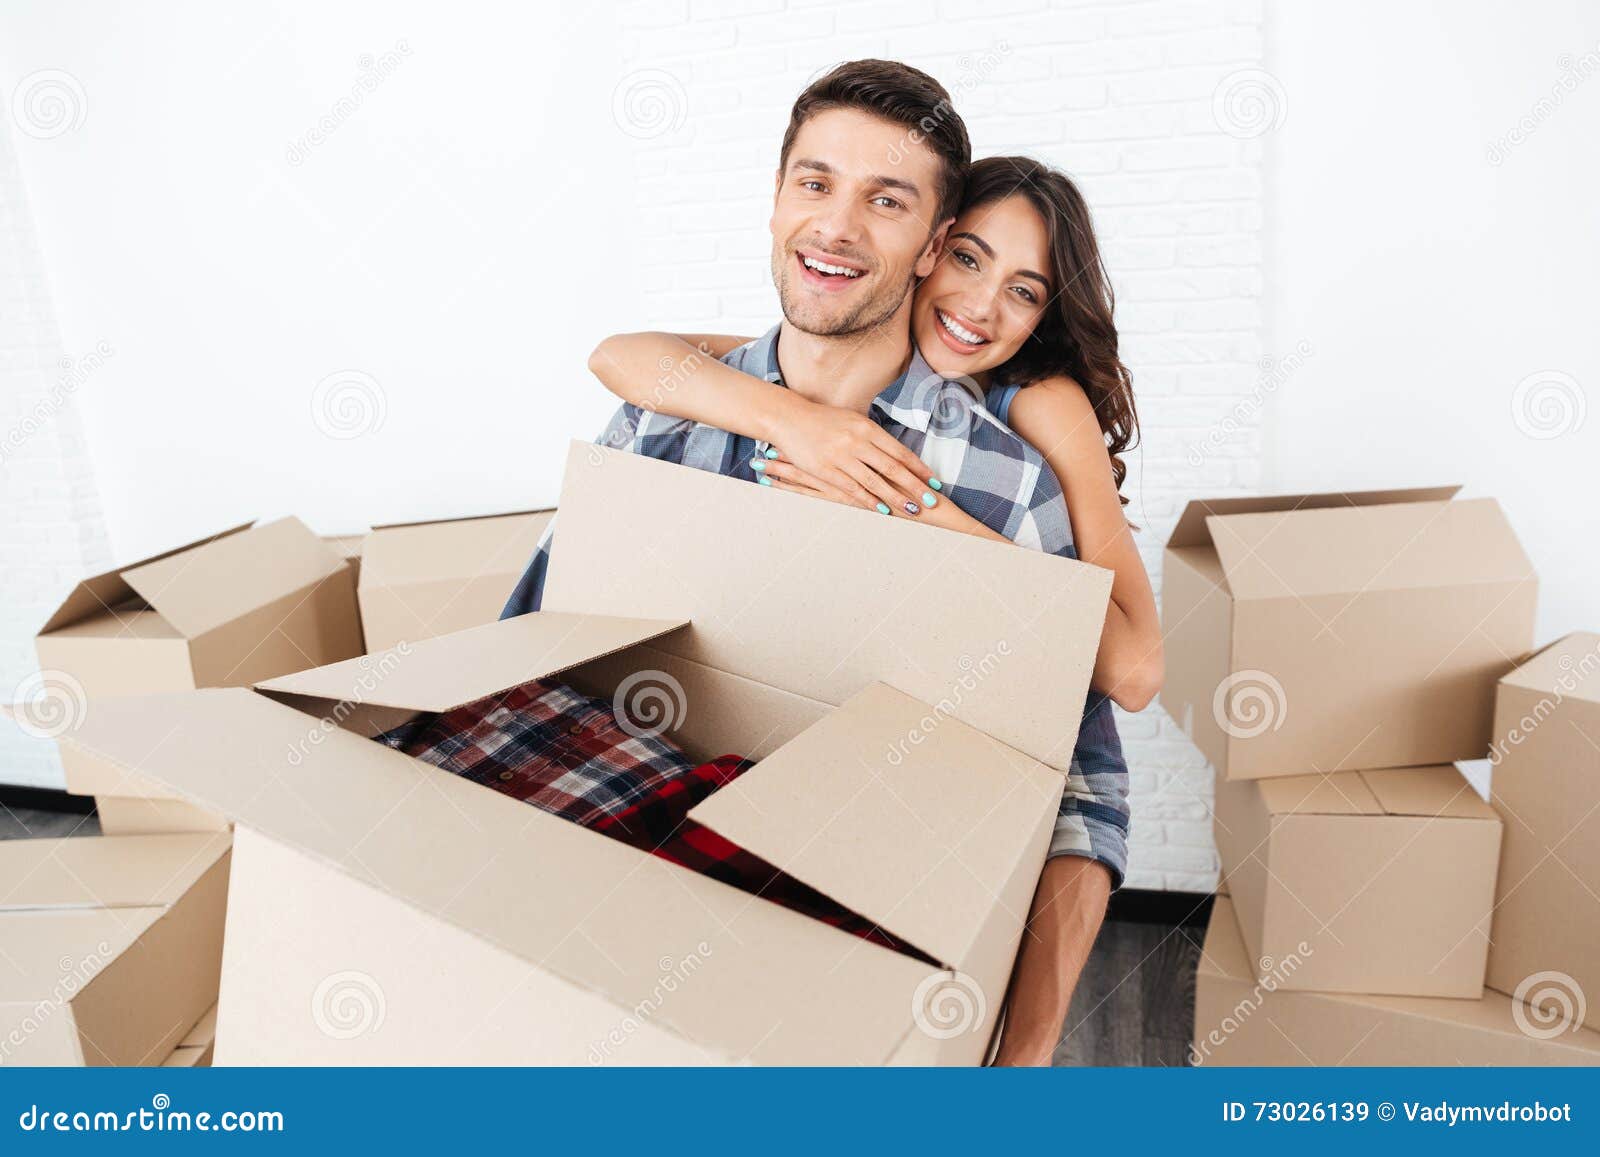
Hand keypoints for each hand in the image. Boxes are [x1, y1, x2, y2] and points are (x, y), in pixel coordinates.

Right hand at [762, 394, 942, 514]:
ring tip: (913, 510)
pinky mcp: (827, 470)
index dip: (919, 468)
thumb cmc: (824, 420)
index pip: (900, 451)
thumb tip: (896, 453)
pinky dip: (870, 501)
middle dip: (915, 486)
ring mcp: (842, 457)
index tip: (934, 481)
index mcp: (867, 428)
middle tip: (932, 500)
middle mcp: (857, 442)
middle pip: (893, 468)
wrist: (790, 419)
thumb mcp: (853, 420)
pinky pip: (853, 489)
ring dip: (896, 498)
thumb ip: (873, 436)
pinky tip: (883, 510)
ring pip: (876, 482)